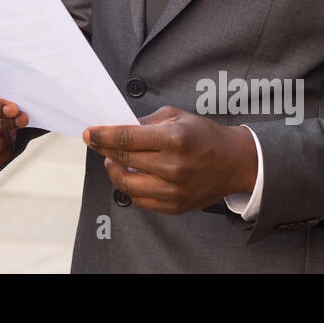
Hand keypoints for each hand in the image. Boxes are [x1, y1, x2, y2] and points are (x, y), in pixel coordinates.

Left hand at [82, 106, 256, 214]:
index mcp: (174, 139)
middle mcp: (173, 166)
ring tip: (113, 161)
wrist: (235, 163)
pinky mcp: (175, 206)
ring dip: (113, 170)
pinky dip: (129, 188)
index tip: (88, 133)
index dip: (102, 136)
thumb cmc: (204, 135)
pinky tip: (129, 175)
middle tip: (96, 142)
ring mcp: (174, 189)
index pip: (126, 138)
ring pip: (127, 184)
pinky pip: (140, 200)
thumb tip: (116, 127)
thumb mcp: (177, 116)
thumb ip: (146, 122)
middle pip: (123, 159)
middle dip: (103, 149)